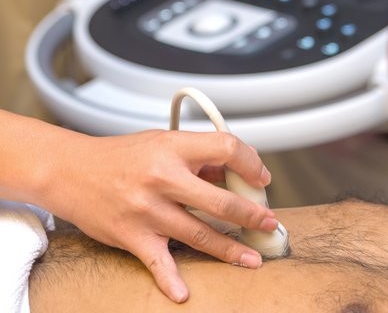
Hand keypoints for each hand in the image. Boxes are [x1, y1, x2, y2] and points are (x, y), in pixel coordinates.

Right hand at [42, 129, 277, 302]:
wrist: (72, 170)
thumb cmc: (118, 155)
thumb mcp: (161, 142)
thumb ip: (195, 157)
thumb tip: (230, 174)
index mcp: (172, 147)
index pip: (225, 148)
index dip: (250, 163)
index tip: (261, 177)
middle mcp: (162, 178)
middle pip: (220, 200)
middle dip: (251, 214)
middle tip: (268, 222)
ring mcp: (148, 209)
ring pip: (199, 233)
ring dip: (230, 249)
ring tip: (252, 258)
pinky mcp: (132, 235)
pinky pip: (158, 262)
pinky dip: (171, 280)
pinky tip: (184, 293)